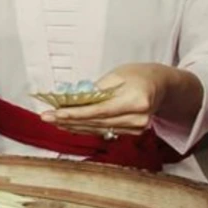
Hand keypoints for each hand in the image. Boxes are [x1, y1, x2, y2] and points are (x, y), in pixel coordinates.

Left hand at [43, 63, 174, 136]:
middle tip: (46, 117)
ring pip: (98, 129)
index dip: (75, 114)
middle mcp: (138, 118)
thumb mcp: (116, 75)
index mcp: (136, 101)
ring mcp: (137, 128)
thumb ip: (95, 90)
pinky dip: (86, 127)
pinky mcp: (133, 132)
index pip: (99, 111)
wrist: (160, 84)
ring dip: (74, 126)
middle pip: (97, 122)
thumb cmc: (137, 75)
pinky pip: (104, 131)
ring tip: (53, 121)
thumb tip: (72, 101)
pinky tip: (70, 125)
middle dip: (69, 121)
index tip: (55, 114)